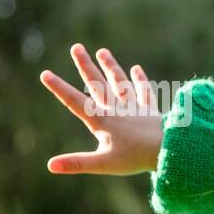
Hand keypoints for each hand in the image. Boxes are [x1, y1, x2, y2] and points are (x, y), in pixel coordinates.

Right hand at [40, 44, 163, 174]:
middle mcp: (115, 109)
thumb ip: (76, 163)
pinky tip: (136, 68)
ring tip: (102, 51)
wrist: (168, 150)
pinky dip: (140, 80)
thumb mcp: (102, 163)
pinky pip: (144, 92)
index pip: (74, 102)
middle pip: (97, 84)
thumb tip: (50, 166)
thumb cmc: (135, 159)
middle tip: (76, 47)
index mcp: (101, 120)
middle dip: (85, 66)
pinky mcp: (150, 110)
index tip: (45, 74)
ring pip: (119, 83)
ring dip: (110, 67)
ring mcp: (134, 108)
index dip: (59, 88)